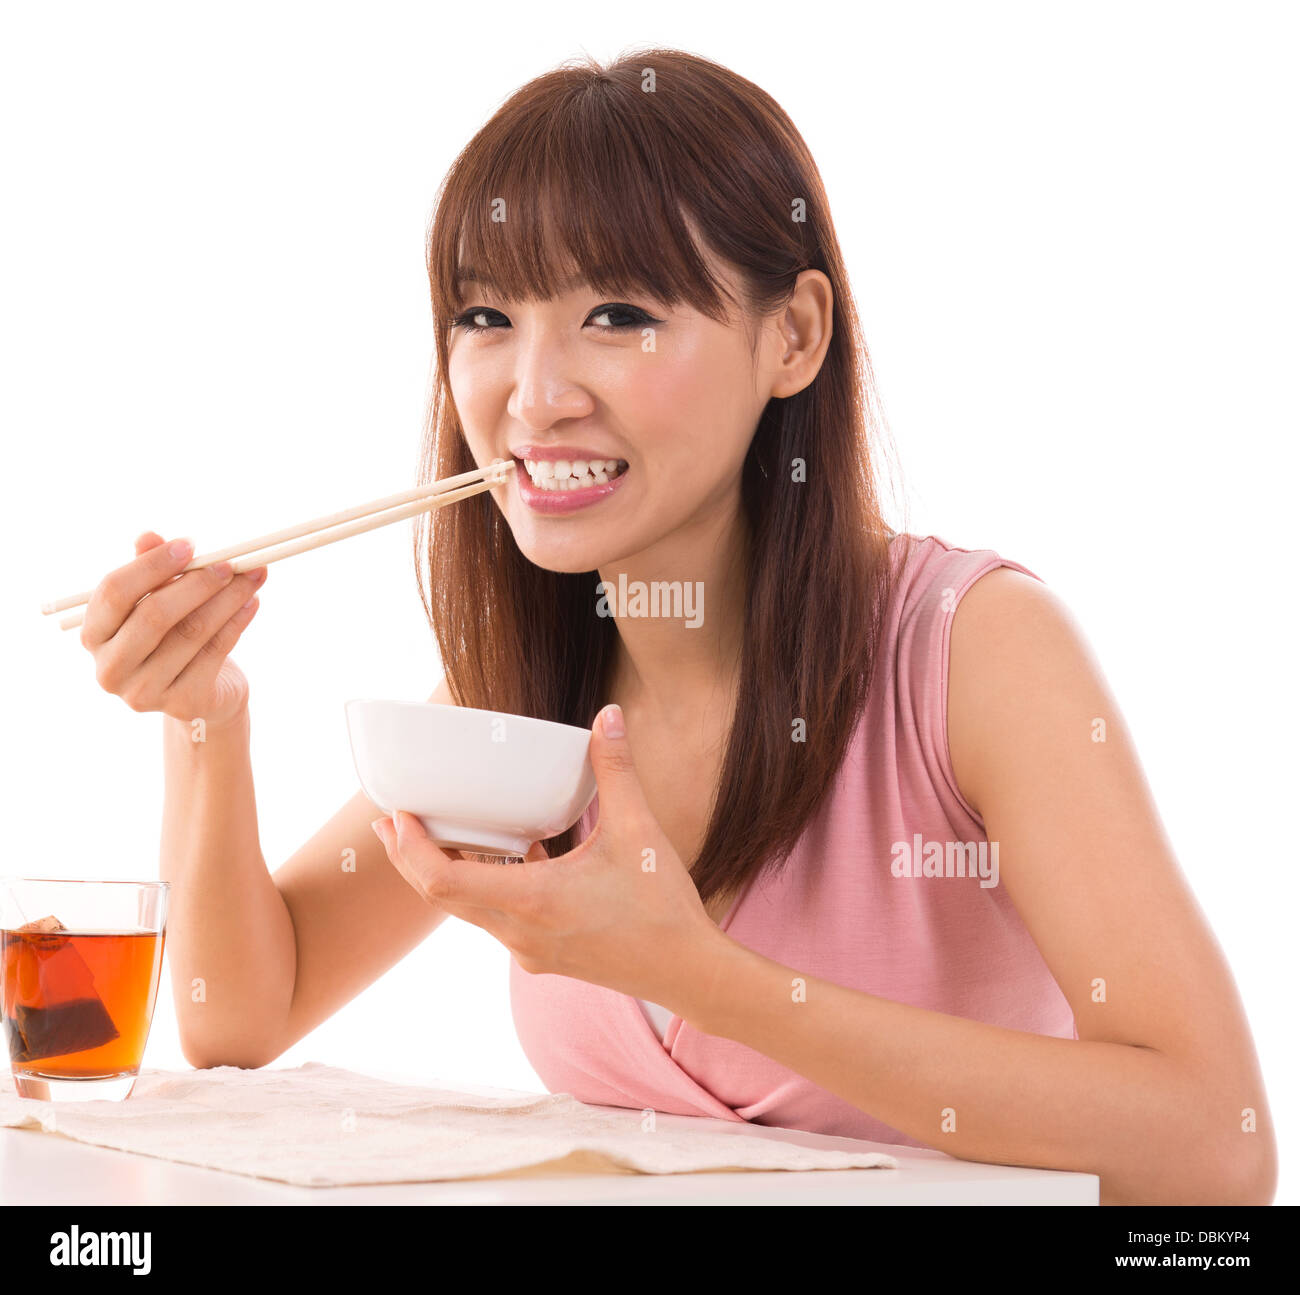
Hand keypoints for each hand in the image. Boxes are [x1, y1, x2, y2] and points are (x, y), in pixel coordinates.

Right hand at [81, 531, 266, 728]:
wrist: (202, 691)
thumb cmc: (172, 636)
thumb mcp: (158, 600)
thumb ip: (151, 571)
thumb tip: (150, 537)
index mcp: (94, 635)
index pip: (113, 592)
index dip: (152, 565)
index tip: (190, 544)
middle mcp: (110, 668)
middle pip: (154, 616)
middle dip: (197, 584)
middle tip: (230, 563)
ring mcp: (144, 691)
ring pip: (191, 633)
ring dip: (227, 599)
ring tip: (252, 576)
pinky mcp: (182, 703)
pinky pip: (215, 653)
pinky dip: (237, 623)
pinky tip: (252, 602)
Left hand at [371, 705, 728, 1011]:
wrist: (688, 971)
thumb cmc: (662, 907)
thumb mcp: (639, 832)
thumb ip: (617, 771)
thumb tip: (608, 716)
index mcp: (531, 902)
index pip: (442, 883)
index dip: (411, 849)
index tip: (399, 815)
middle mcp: (519, 933)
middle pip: (442, 898)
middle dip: (411, 857)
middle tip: (393, 820)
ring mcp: (528, 950)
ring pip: (467, 910)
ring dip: (446, 873)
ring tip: (437, 834)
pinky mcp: (543, 954)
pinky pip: (496, 917)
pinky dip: (487, 886)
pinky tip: (513, 855)